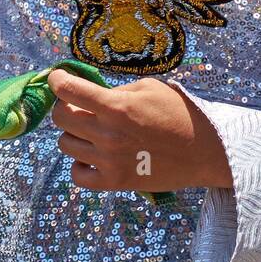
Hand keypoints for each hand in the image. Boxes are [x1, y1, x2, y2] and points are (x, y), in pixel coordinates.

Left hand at [47, 70, 232, 192]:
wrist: (203, 151)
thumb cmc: (178, 113)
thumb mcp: (148, 88)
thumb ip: (116, 92)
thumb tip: (92, 95)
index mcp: (116, 107)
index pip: (69, 90)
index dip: (58, 80)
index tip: (58, 78)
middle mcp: (108, 134)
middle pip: (60, 118)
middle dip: (65, 106)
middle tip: (78, 105)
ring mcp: (109, 161)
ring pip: (65, 144)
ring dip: (74, 134)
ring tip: (91, 131)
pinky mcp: (114, 183)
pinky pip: (76, 175)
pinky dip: (79, 164)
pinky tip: (92, 156)